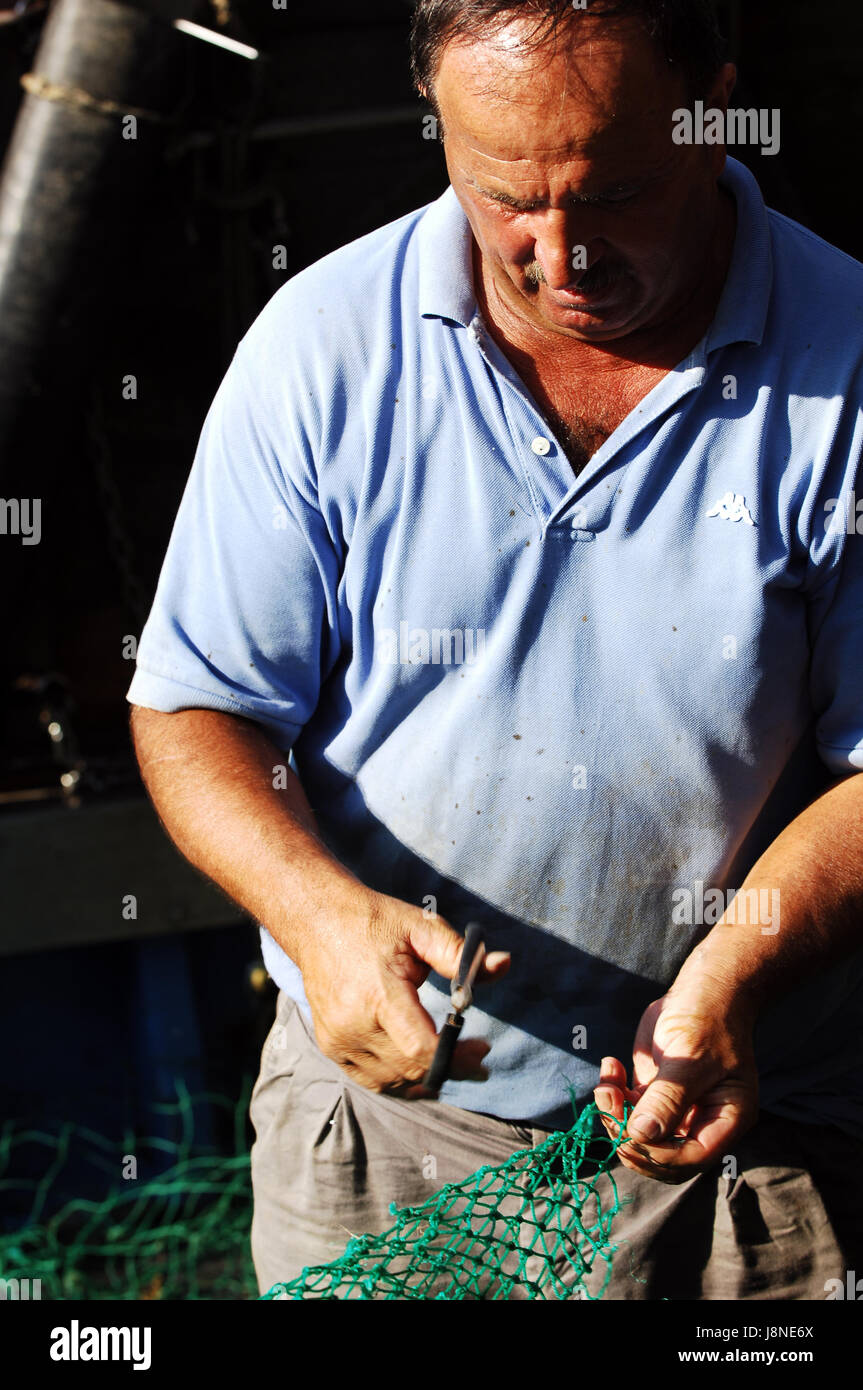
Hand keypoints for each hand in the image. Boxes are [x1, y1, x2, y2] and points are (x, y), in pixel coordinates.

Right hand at [294, 889, 509, 1094]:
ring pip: (393, 1081)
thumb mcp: (421, 928)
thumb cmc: (374, 922)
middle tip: (478, 1058)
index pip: (421, 1049)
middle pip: (412, 1069)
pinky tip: (421, 1071)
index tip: (483, 1050)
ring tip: (453, 1062)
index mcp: (378, 994)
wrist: (317, 921)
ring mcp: (338, 1039)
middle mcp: (353, 1024)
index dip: (457, 1058)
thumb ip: (461, 954)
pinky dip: (400, 1081)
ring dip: (427, 1079)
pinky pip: (371, 1081)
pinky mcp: (330, 1045)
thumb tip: (505, 963)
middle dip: (452, 1068)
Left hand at [593, 987, 758, 1183]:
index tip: (629, 1128)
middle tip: (608, 1101)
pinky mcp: (654, 1093)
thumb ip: (668, 1099)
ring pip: (638, 1135)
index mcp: (725, 1119)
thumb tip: (641, 1136)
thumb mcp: (691, 1059)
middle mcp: (701, 1121)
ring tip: (606, 1082)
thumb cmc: (708, 1019)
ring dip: (614, 1114)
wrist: (703, 989)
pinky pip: (627, 1110)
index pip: (690, 1158)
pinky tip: (610, 1065)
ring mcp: (676, 1109)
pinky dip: (612, 1095)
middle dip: (628, 1135)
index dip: (656, 1154)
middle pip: (660, 1155)